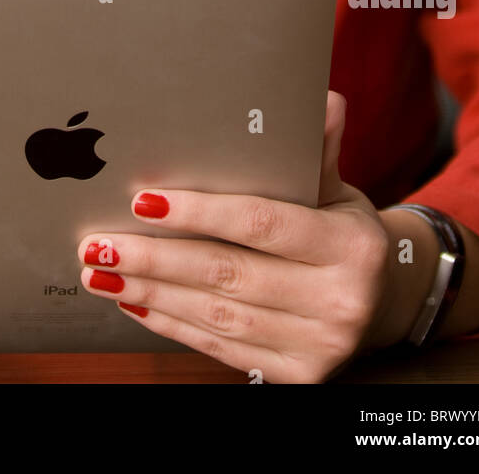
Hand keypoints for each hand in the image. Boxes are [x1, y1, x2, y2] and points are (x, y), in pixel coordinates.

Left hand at [77, 91, 392, 381]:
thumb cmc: (342, 231)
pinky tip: (134, 303)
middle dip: (154, 258)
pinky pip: (221, 347)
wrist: (381, 301)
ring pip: (217, 315)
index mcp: (352, 246)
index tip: (143, 201)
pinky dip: (171, 324)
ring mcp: (318, 347)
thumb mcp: (337, 189)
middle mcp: (339, 301)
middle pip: (227, 274)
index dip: (199, 213)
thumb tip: (322, 100)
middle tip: (98, 243)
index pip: (261, 224)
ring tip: (102, 272)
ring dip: (151, 292)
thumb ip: (317, 150)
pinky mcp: (297, 378)